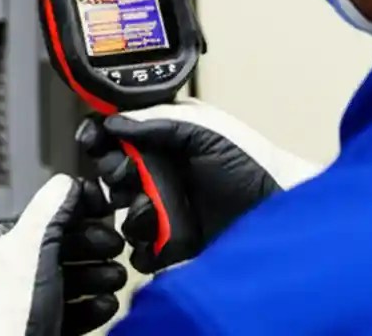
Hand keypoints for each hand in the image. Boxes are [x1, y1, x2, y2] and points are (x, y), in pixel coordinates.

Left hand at [0, 174, 126, 335]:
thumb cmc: (10, 308)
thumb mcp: (31, 247)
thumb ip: (51, 211)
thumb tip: (69, 181)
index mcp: (13, 241)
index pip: (55, 212)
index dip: (85, 210)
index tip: (111, 213)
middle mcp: (23, 266)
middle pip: (71, 246)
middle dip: (98, 246)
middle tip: (119, 251)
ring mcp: (35, 299)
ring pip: (77, 278)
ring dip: (101, 276)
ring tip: (117, 281)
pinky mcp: (47, 325)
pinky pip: (76, 309)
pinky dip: (94, 306)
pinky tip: (108, 306)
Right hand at [76, 98, 320, 272]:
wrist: (279, 215)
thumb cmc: (254, 165)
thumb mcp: (206, 131)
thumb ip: (159, 120)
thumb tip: (115, 119)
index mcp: (167, 138)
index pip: (118, 134)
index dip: (100, 136)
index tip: (92, 141)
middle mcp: (162, 174)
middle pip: (112, 175)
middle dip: (115, 176)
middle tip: (129, 175)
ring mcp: (166, 212)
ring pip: (122, 216)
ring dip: (133, 214)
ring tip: (155, 212)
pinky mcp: (171, 248)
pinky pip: (140, 252)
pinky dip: (147, 249)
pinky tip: (164, 239)